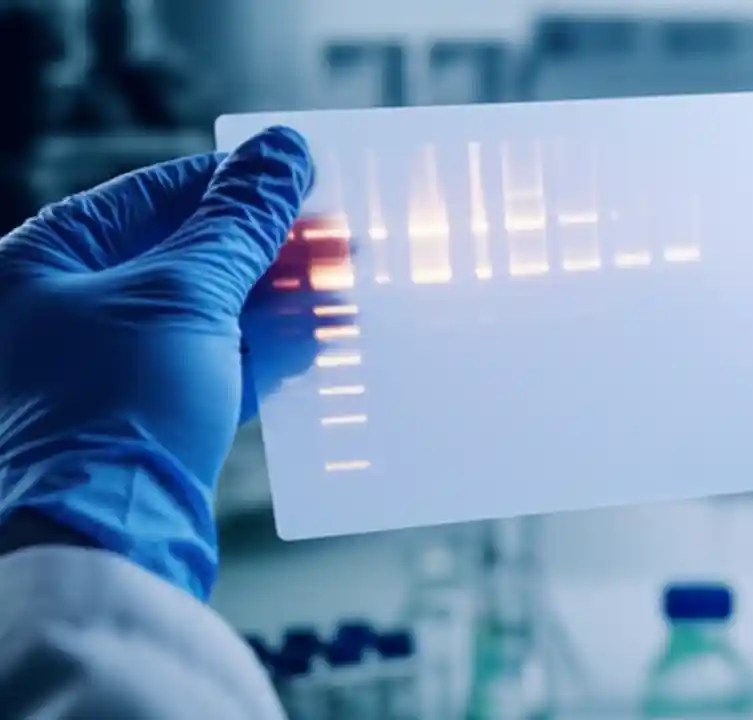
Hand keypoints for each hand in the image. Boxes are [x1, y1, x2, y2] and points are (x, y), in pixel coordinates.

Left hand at [0, 128, 312, 598]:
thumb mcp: (186, 293)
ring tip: (341, 288)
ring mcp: (100, 364)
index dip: (239, 184)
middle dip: (267, 249)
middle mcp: (60, 306)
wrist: (102, 535)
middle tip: (337, 238)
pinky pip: (208, 362)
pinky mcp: (140, 413)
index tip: (306, 179)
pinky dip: (259, 349)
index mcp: (43, 259)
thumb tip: (287, 148)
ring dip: (274, 299)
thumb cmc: (118, 400)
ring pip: (203, 310)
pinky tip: (315, 339)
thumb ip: (240, 220)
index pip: (157, 194)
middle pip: (185, 252)